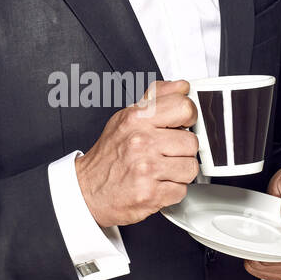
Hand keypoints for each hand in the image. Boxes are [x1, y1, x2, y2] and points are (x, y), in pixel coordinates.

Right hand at [74, 79, 199, 226]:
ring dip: (179, 172)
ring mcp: (146, 169)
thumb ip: (156, 98)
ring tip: (161, 170)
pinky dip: (172, 190)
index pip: (184, 107)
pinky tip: (157, 184)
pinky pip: (182, 190)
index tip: (184, 123)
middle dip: (182, 150)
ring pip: (190, 167)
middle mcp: (141, 142)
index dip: (190, 116)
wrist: (88, 190)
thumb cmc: (109, 155)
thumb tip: (181, 86)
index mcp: (136, 119)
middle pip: (191, 142)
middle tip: (165, 153)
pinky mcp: (151, 194)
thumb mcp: (126, 118)